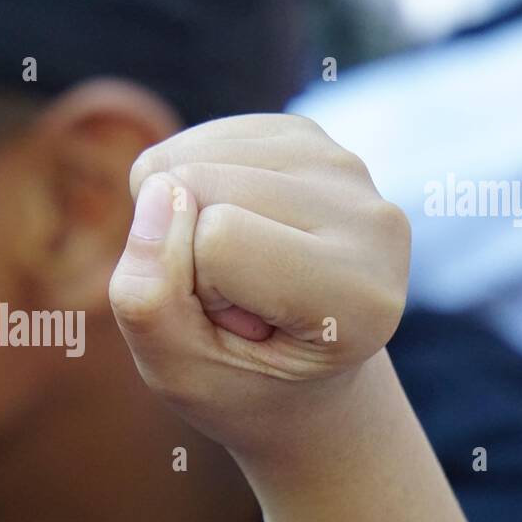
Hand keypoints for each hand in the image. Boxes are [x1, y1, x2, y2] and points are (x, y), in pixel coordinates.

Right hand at [108, 113, 409, 458]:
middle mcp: (373, 220)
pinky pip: (200, 141)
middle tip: (233, 302)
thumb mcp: (178, 372)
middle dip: (186, 249)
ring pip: (195, 157)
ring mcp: (346, 168)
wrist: (302, 378)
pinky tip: (229, 231)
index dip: (199, 291)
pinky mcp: (311, 138)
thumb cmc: (240, 383)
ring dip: (184, 217)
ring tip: (235, 270)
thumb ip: (148, 297)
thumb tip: (155, 185)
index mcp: (360, 297)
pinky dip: (185, 189)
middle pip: (202, 185)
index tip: (243, 330)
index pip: (219, 239)